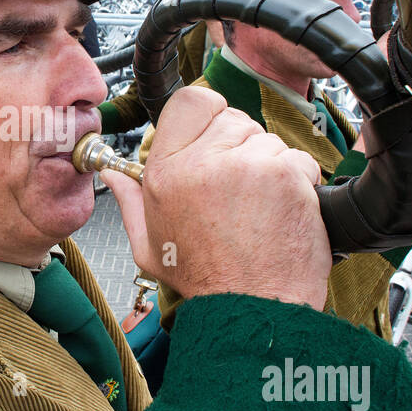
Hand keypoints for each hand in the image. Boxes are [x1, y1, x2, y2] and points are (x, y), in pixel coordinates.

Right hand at [102, 85, 330, 309]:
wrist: (253, 309)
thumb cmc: (205, 280)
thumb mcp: (150, 247)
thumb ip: (130, 203)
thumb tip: (113, 177)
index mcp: (165, 173)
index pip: (191, 101)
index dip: (208, 115)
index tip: (215, 137)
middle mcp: (202, 163)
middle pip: (233, 118)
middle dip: (240, 146)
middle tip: (238, 189)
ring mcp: (247, 165)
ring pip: (267, 139)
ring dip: (268, 166)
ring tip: (259, 208)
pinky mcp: (285, 175)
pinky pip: (298, 158)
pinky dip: (297, 181)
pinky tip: (281, 212)